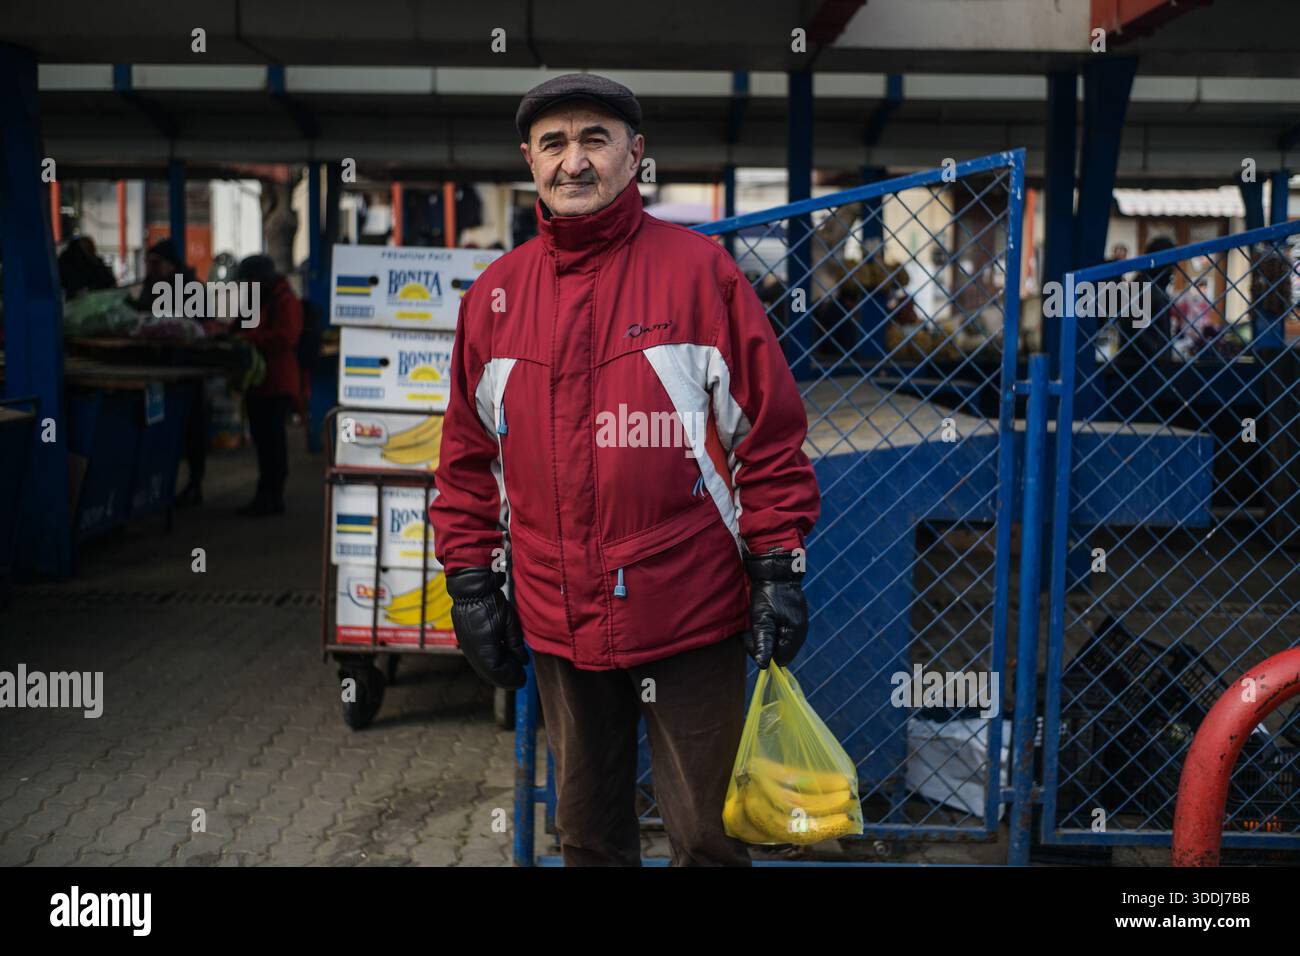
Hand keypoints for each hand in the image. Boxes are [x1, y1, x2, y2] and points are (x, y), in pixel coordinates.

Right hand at [444, 567, 528, 688]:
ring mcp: (467, 648)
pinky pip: (478, 660)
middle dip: (506, 677)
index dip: (512, 678)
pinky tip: (501, 656)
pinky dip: (491, 662)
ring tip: (512, 665)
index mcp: (484, 650)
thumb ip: (515, 644)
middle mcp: (473, 653)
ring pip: (483, 669)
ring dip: (497, 670)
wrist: (471, 590)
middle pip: (490, 675)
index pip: (499, 674)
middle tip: (519, 675)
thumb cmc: (490, 602)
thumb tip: (522, 660)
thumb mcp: (509, 622)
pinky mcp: (466, 643)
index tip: (523, 677)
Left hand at [742, 550, 807, 668]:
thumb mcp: (761, 619)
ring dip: (766, 634)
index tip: (753, 638)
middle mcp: (800, 633)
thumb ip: (763, 643)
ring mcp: (799, 625)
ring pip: (779, 641)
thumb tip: (763, 665)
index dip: (764, 652)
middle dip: (764, 642)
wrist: (776, 570)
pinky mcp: (794, 618)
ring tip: (757, 619)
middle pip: (780, 651)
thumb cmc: (768, 594)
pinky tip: (764, 617)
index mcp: (795, 634)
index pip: (779, 659)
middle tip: (753, 627)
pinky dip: (770, 627)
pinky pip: (781, 631)